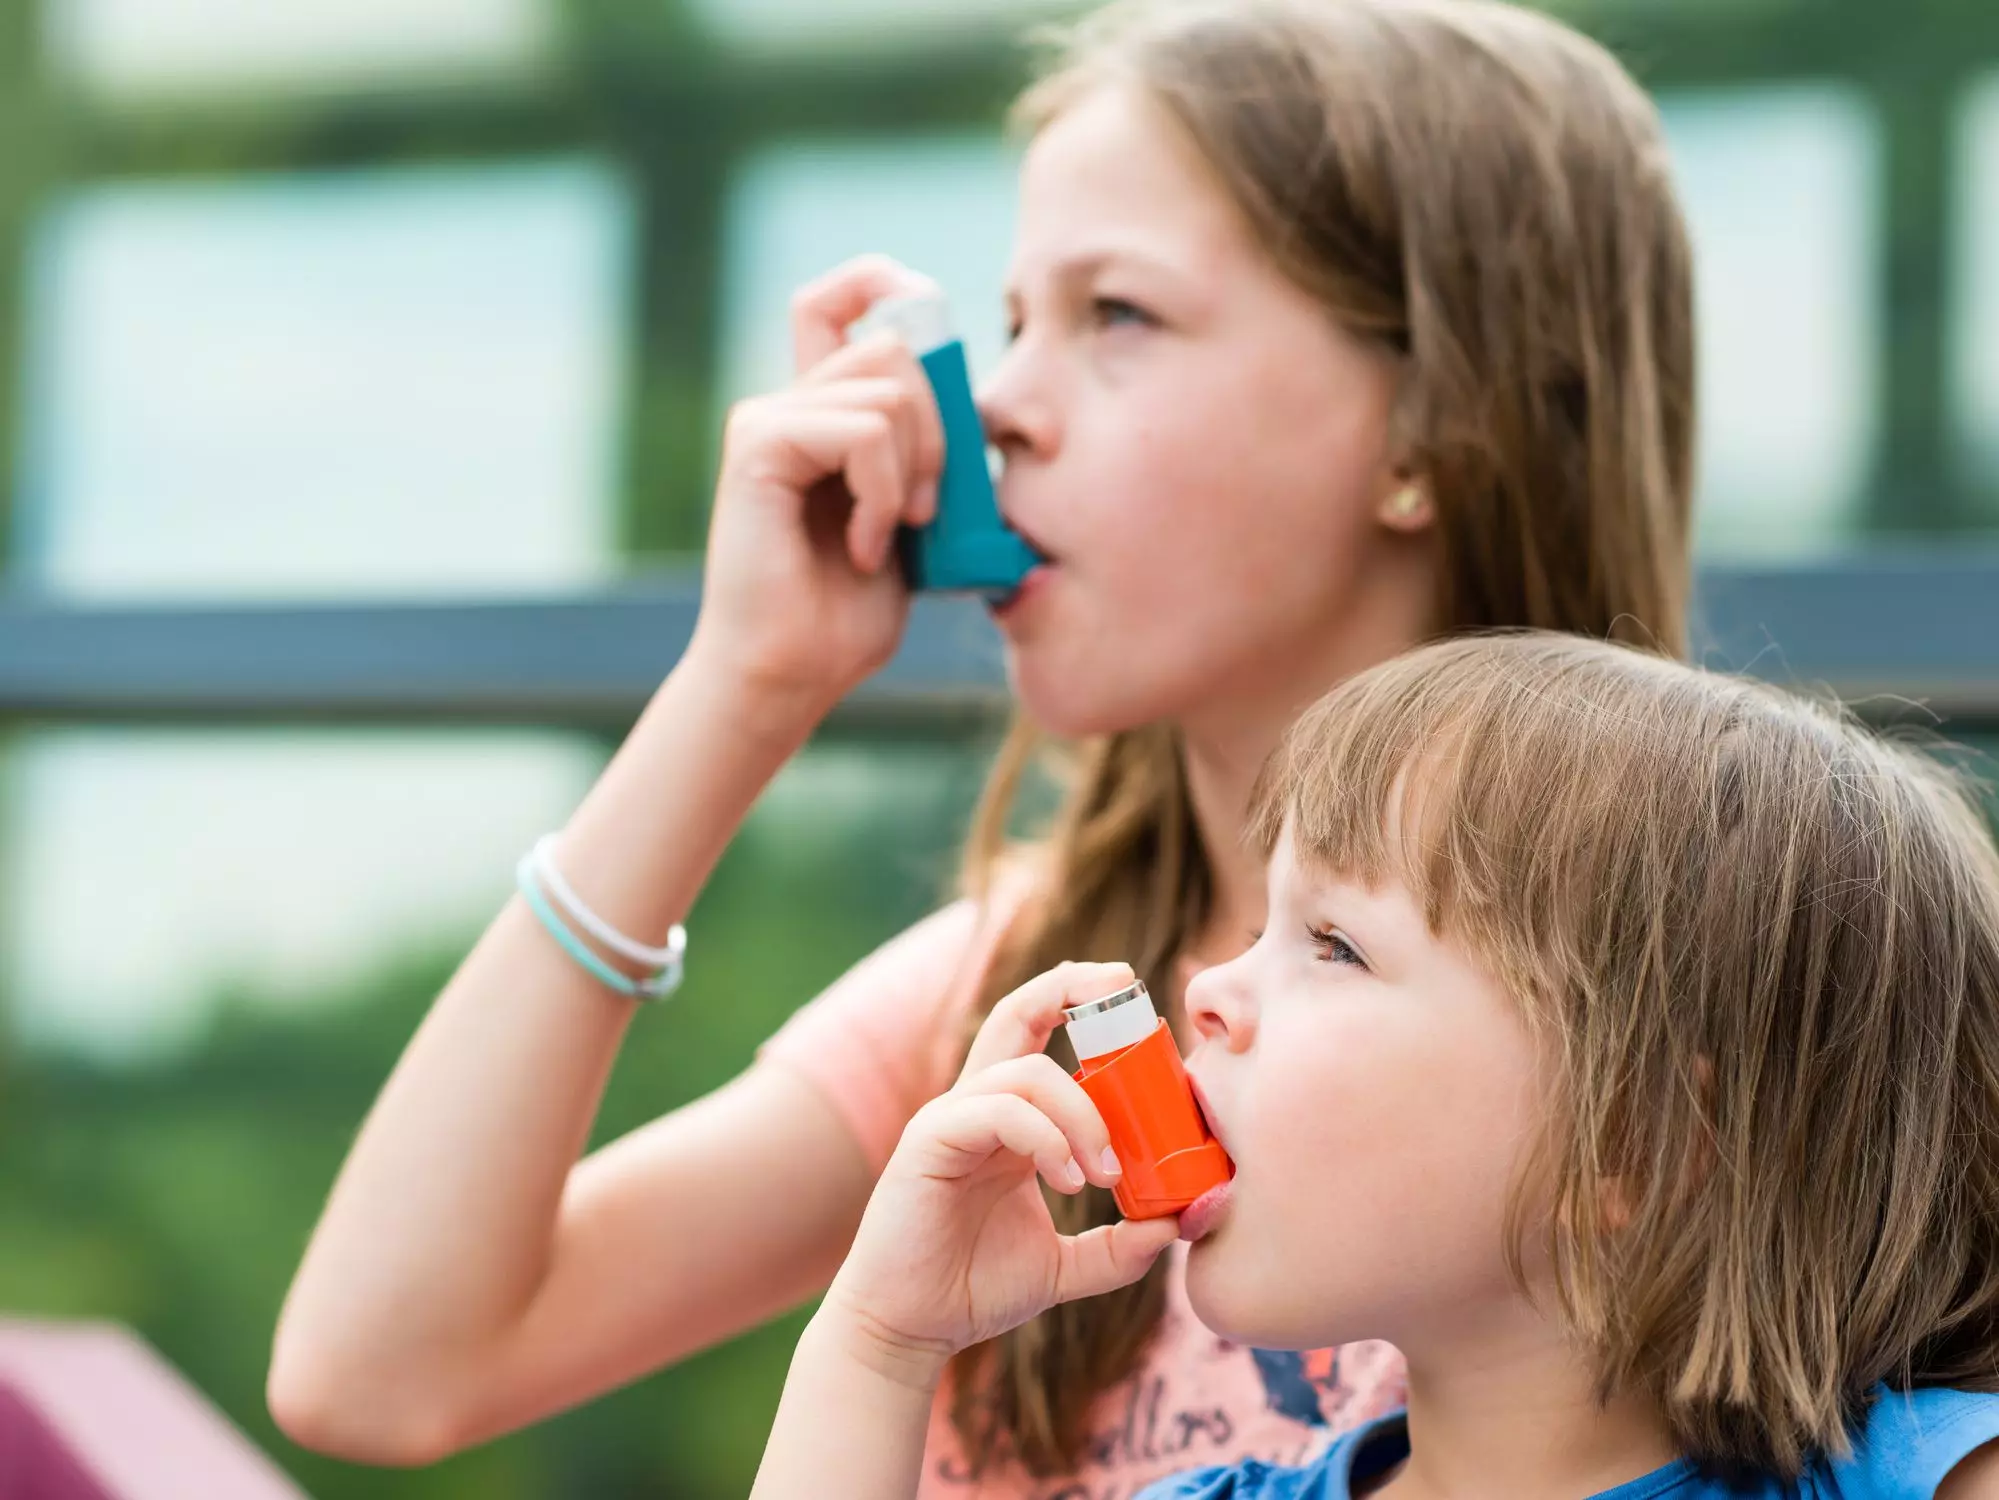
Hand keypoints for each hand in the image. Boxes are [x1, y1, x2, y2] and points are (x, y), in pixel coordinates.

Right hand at [687, 255, 947, 714]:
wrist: (788, 675)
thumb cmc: (845, 615)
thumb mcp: (913, 523)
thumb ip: (930, 458)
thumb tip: (985, 406)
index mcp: (823, 410)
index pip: (845, 296)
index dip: (889, 283)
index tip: (931, 322)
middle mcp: (789, 400)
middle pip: (895, 343)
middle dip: (939, 425)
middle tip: (924, 509)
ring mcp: (767, 417)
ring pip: (889, 389)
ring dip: (911, 472)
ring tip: (885, 535)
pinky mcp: (757, 443)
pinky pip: (861, 429)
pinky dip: (881, 493)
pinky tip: (860, 546)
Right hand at [822, 963, 1181, 1385]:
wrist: (908, 1331)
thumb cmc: (974, 1288)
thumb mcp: (1066, 1268)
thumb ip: (1119, 1248)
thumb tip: (1176, 1226)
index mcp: (1009, 1118)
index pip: (1044, 1033)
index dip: (1089, 1009)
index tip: (1147, 1017)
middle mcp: (978, 1105)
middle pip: (1018, 1010)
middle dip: (1074, 987)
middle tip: (1128, 990)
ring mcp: (950, 1119)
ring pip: (1024, 1073)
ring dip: (1082, 1114)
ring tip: (1105, 1173)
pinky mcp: (929, 1142)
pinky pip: (995, 1111)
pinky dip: (1044, 1137)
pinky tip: (1069, 1182)